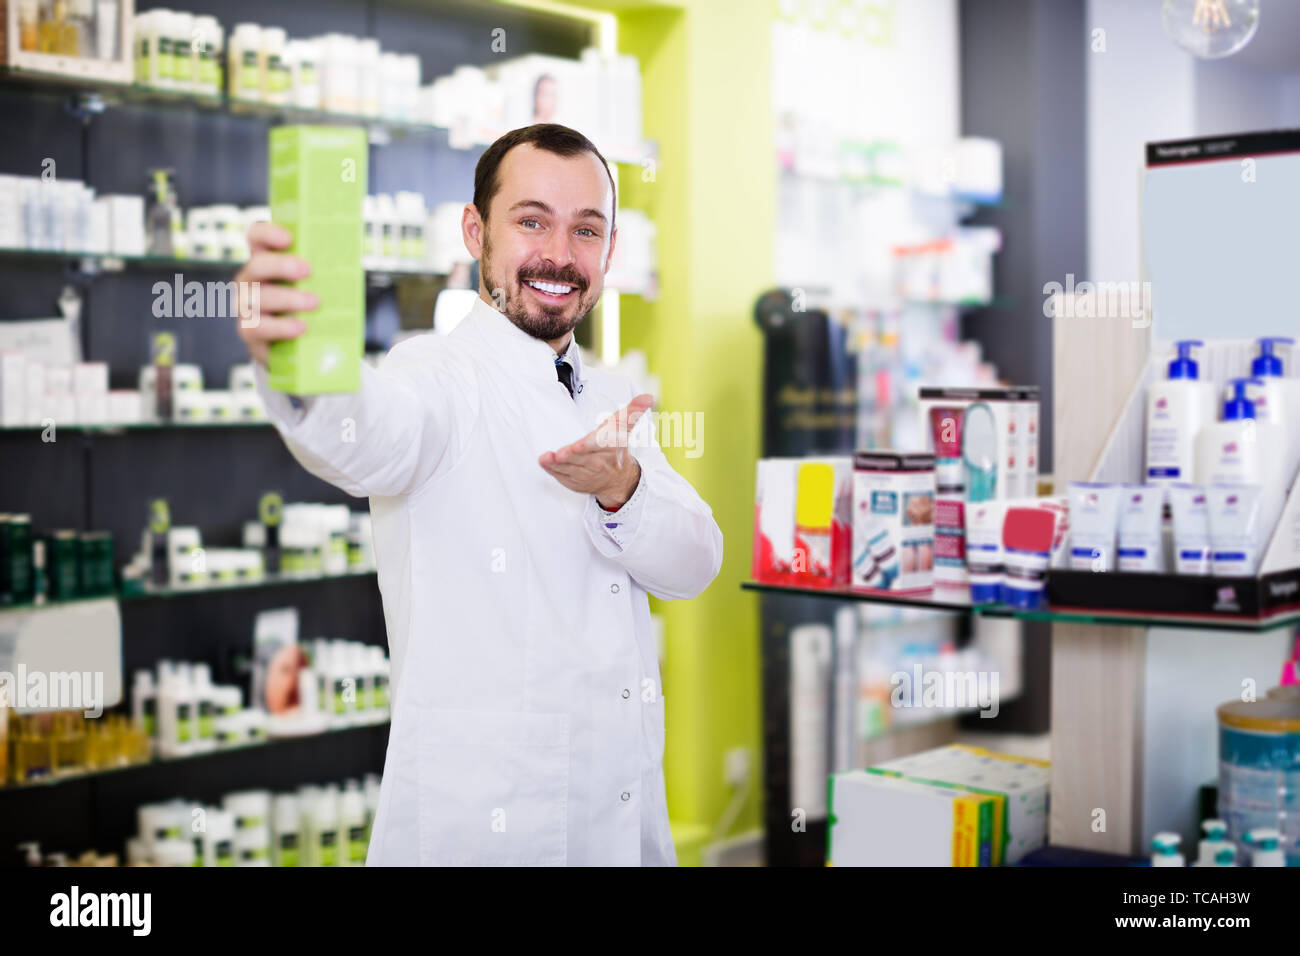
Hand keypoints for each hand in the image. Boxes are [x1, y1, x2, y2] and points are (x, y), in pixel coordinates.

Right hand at [234, 221, 316, 364]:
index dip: (267, 234)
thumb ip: (323, 272)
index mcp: (266, 261)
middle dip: (281, 265)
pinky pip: (258, 327)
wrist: (297, 347)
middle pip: (256, 266)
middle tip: (307, 270)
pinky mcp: (249, 332)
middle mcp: (251, 281)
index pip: (256, 237)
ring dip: (287, 298)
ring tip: (314, 303)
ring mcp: (246, 306)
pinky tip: (301, 327)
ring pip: (258, 297)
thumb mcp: (316, 285)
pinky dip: (281, 327)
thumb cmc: (308, 307)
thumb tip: (349, 261)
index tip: (288, 238)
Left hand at [539, 394, 653, 508]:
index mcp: (608, 447)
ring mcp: (584, 474)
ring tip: (545, 458)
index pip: (597, 445)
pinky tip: (545, 463)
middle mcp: (597, 462)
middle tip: (558, 454)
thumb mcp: (625, 427)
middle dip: (569, 457)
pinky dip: (553, 471)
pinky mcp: (573, 481)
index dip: (586, 446)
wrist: (618, 480)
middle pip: (580, 458)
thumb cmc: (616, 448)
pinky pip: (561, 476)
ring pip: (568, 468)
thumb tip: (649, 397)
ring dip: (556, 464)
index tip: (577, 445)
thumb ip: (633, 410)